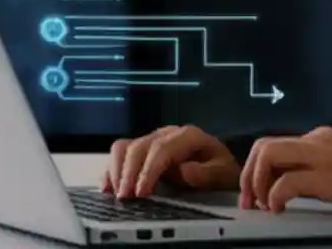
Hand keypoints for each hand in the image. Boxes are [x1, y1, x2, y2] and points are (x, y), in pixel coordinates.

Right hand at [101, 124, 241, 198]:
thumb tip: (185, 170)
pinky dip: (111, 170)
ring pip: (125, 147)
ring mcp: (153, 140)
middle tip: (126, 197)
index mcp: (188, 136)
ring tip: (117, 193)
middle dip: (129, 173)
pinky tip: (108, 187)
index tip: (142, 192)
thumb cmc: (221, 169)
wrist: (221, 166)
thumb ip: (207, 173)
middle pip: (139, 147)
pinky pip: (121, 154)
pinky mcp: (143, 151)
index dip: (149, 171)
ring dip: (117, 170)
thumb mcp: (224, 173)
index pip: (162, 149)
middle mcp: (166, 134)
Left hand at [239, 126, 331, 216]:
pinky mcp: (327, 175)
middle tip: (249, 201)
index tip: (256, 193)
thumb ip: (320, 169)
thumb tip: (293, 186)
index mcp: (320, 138)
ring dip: (255, 181)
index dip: (258, 169)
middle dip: (248, 174)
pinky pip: (286, 181)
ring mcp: (320, 155)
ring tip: (260, 205)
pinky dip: (274, 195)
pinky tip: (278, 209)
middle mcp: (316, 140)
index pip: (275, 145)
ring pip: (268, 155)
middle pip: (264, 146)